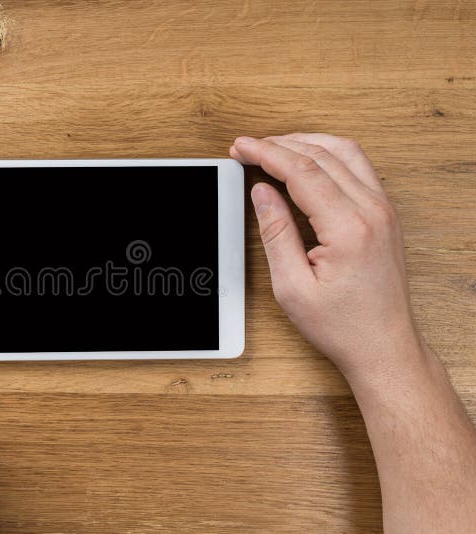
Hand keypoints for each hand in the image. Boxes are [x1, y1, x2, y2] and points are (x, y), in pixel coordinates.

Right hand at [230, 134, 425, 381]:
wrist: (384, 346)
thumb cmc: (343, 326)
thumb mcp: (292, 287)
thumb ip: (275, 233)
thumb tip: (262, 193)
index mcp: (349, 228)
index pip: (302, 171)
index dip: (266, 153)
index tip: (241, 147)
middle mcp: (373, 211)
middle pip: (322, 154)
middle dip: (280, 144)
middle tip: (248, 147)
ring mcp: (384, 210)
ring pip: (344, 152)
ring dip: (306, 143)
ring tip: (273, 148)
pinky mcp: (385, 214)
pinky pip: (358, 166)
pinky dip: (327, 155)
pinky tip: (306, 162)